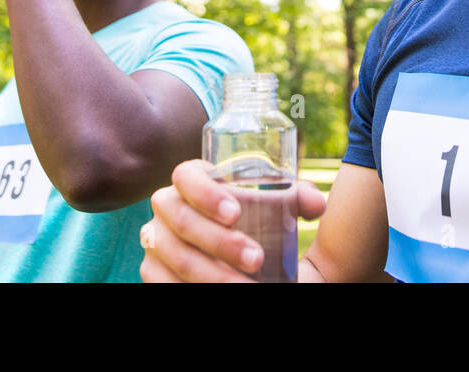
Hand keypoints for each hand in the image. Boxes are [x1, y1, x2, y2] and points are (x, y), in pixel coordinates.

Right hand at [139, 159, 326, 282]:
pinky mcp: (153, 272)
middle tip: (257, 259)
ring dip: (214, 275)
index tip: (237, 214)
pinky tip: (225, 292)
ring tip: (249, 286)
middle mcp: (166, 207)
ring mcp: (155, 241)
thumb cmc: (255, 221)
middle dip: (221, 243)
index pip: (186, 176)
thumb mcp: (276, 207)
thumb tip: (315, 204)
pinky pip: (165, 283)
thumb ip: (297, 198)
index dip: (206, 193)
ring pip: (178, 259)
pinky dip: (195, 289)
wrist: (234, 254)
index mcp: (190, 180)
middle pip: (183, 222)